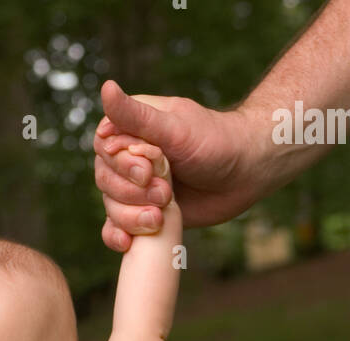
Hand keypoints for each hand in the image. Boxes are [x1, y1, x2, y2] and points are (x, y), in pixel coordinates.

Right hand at [95, 79, 264, 246]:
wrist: (246, 173)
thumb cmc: (215, 142)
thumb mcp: (174, 128)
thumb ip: (137, 116)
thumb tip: (106, 88)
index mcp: (131, 130)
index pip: (104, 149)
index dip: (121, 165)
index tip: (148, 171)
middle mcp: (129, 159)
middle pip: (105, 181)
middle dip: (132, 193)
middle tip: (165, 193)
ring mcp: (136, 188)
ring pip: (111, 207)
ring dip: (132, 217)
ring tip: (160, 217)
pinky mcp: (144, 213)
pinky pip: (117, 228)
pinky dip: (118, 236)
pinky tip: (127, 243)